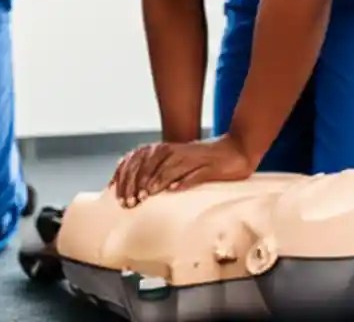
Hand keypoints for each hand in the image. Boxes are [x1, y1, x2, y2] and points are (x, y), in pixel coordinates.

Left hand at [109, 135, 254, 207]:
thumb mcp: (176, 163)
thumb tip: (130, 183)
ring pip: (170, 168)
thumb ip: (155, 170)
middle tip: (131, 202)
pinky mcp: (209, 167)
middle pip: (150, 164)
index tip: (119, 197)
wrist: (235, 151)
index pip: (138, 160)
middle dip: (138, 183)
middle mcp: (176, 151)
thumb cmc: (202, 161)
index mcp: (165, 150)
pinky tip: (175, 190)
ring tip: (147, 196)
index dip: (127, 178)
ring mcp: (192, 158)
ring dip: (157, 182)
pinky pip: (194, 174)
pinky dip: (184, 181)